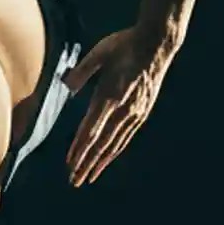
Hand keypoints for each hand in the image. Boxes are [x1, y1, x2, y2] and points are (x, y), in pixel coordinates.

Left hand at [62, 26, 173, 186]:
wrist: (157, 43)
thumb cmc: (125, 44)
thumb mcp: (99, 52)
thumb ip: (82, 71)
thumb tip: (66, 85)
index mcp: (110, 96)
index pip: (91, 129)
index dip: (80, 149)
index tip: (70, 164)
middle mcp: (124, 109)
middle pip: (102, 143)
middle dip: (86, 163)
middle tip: (74, 181)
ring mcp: (135, 112)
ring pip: (115, 144)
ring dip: (100, 162)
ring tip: (88, 176)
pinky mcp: (142, 111)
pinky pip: (126, 136)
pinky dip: (115, 151)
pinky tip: (107, 159)